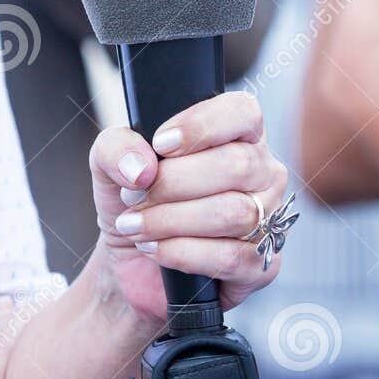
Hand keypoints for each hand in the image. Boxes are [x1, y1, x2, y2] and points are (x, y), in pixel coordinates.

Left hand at [90, 91, 288, 321]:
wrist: (131, 263)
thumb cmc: (135, 204)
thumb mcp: (111, 166)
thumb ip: (116, 148)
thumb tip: (141, 167)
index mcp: (237, 136)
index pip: (243, 112)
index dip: (202, 126)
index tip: (160, 145)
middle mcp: (262, 174)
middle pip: (237, 165)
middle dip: (174, 183)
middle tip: (135, 196)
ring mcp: (267, 220)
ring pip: (233, 213)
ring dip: (171, 220)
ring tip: (136, 226)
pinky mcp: (260, 266)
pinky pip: (229, 257)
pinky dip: (182, 253)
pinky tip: (156, 250)